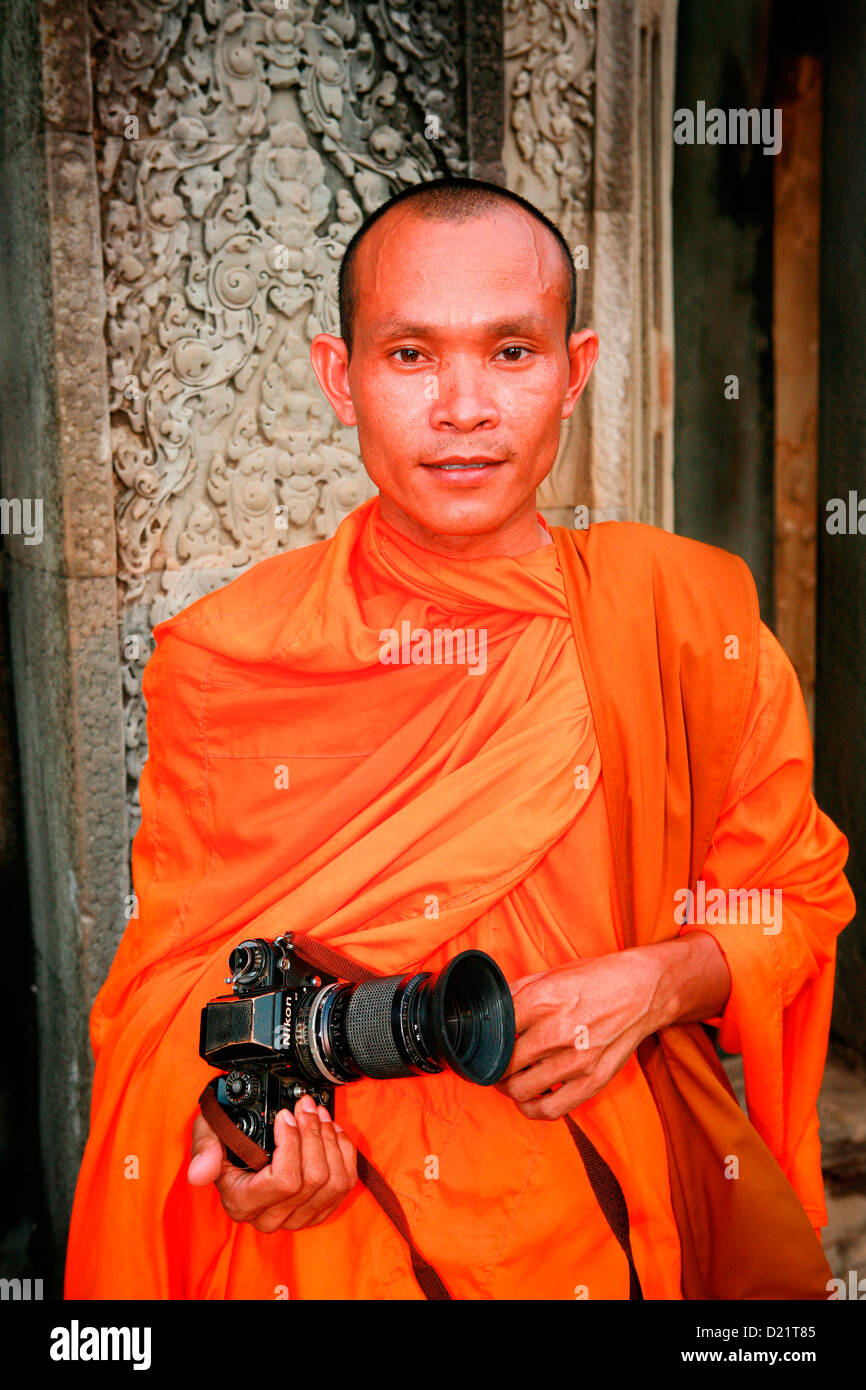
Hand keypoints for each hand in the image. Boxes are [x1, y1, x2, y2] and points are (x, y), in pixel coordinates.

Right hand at [187, 1092, 357, 1230]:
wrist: (239, 1150)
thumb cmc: (224, 1141)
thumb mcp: (206, 1136)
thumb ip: (204, 1151)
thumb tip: (200, 1174)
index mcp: (242, 1203)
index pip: (285, 1182)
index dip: (292, 1143)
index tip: (285, 1115)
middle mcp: (270, 1218)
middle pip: (313, 1180)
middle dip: (314, 1134)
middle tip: (306, 1106)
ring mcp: (296, 1218)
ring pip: (332, 1183)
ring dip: (330, 1142)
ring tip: (320, 1115)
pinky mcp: (317, 1211)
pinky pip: (344, 1186)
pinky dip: (343, 1153)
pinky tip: (332, 1132)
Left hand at [495, 951, 666, 1120]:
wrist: (643, 991)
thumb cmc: (596, 979)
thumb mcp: (553, 973)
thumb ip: (518, 990)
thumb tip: (489, 1007)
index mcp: (542, 999)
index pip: (493, 1030)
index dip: (484, 1038)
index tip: (484, 1042)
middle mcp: (556, 1030)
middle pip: (503, 1063)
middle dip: (493, 1065)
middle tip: (494, 1062)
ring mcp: (575, 1060)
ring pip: (519, 1090)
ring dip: (508, 1087)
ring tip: (510, 1078)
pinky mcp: (592, 1081)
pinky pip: (549, 1109)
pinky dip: (531, 1108)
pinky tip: (530, 1096)